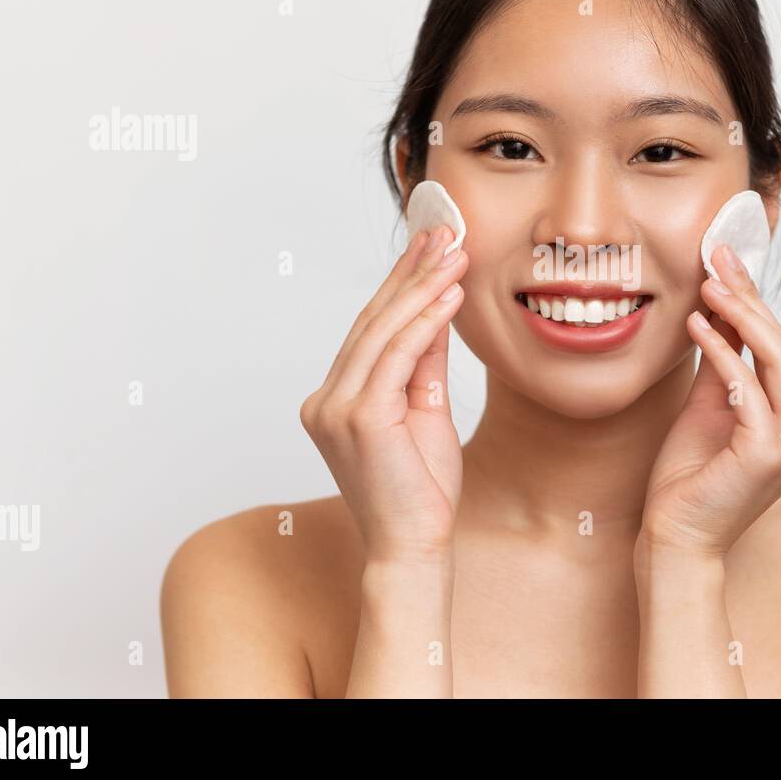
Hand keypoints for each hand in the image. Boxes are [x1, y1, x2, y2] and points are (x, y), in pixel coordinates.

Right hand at [299, 225, 468, 564]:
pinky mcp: (358, 417)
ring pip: (383, 332)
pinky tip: (450, 295)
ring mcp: (336, 408)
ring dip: (422, 287)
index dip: (400, 284)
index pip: (371, 330)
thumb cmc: (421, 490)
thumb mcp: (426, 411)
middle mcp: (326, 399)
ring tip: (455, 252)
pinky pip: (397, 356)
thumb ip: (425, 362)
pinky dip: (425, 321)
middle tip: (443, 232)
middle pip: (373, 322)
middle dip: (411, 272)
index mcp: (335, 399)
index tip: (430, 246)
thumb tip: (438, 308)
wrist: (415, 547)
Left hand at [639, 243, 780, 557]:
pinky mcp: (769, 455)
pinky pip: (748, 390)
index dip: (755, 302)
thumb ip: (722, 361)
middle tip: (717, 258)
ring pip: (778, 362)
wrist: (674, 538)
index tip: (727, 263)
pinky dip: (723, 353)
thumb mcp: (709, 404)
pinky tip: (698, 326)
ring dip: (741, 316)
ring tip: (709, 285)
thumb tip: (721, 306)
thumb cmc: (689, 479)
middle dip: (750, 298)